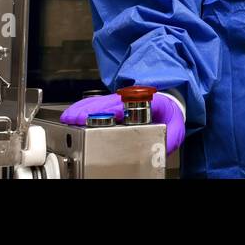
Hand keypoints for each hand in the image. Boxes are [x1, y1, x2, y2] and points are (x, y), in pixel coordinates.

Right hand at [58, 90, 185, 154]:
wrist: (168, 100)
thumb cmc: (169, 112)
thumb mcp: (176, 124)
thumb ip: (172, 136)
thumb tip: (162, 147)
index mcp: (146, 100)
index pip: (125, 104)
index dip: (108, 109)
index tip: (96, 114)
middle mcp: (129, 97)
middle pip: (105, 102)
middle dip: (87, 110)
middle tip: (72, 119)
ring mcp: (119, 99)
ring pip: (97, 102)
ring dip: (81, 109)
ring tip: (68, 118)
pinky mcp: (112, 104)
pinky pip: (95, 104)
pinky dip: (82, 108)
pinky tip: (72, 115)